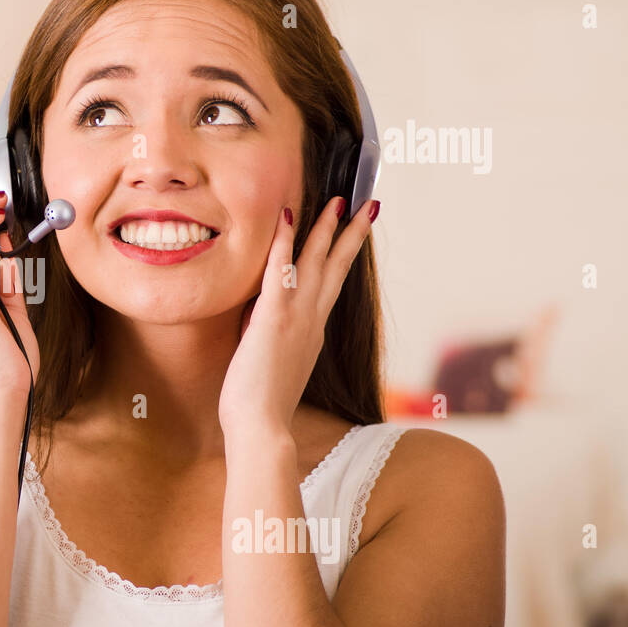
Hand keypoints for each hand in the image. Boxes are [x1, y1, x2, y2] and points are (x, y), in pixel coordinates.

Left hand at [218, 196, 378, 438]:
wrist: (261, 427)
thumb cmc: (260, 406)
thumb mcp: (272, 364)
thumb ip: (271, 338)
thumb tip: (261, 320)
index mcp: (313, 333)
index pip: (331, 286)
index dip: (343, 258)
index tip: (353, 236)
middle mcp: (312, 321)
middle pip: (338, 267)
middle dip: (352, 233)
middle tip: (367, 204)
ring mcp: (297, 318)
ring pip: (318, 262)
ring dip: (328, 227)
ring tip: (342, 199)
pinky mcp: (274, 318)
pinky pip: (281, 271)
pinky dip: (283, 242)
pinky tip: (287, 216)